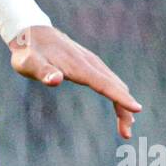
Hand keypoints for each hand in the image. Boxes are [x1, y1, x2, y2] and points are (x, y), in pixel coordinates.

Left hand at [8, 25, 141, 138]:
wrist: (31, 31)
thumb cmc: (27, 51)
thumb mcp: (28, 63)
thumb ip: (42, 71)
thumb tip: (55, 79)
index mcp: (78, 65)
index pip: (104, 83)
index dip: (120, 97)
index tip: (137, 109)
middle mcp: (89, 62)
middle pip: (115, 86)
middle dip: (124, 109)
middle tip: (126, 134)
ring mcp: (91, 62)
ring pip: (115, 83)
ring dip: (123, 104)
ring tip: (125, 128)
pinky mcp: (89, 63)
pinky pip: (109, 80)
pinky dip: (118, 94)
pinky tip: (120, 105)